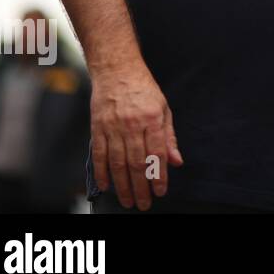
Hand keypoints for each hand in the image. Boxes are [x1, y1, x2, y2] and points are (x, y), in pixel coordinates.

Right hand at [89, 60, 183, 209]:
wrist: (117, 70)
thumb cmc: (143, 88)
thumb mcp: (164, 108)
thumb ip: (169, 137)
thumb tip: (176, 161)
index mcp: (152, 119)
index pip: (156, 154)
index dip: (158, 176)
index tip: (160, 191)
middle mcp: (132, 125)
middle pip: (136, 163)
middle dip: (141, 187)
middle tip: (144, 203)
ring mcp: (113, 127)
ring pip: (117, 163)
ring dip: (123, 186)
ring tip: (128, 200)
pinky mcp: (97, 128)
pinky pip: (99, 155)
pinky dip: (102, 173)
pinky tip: (106, 186)